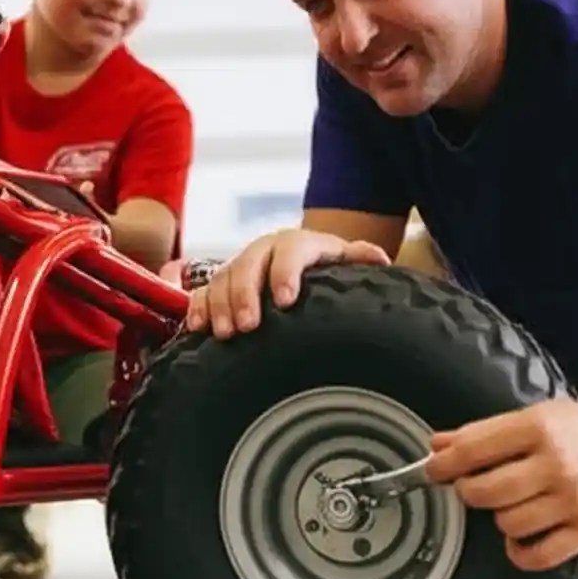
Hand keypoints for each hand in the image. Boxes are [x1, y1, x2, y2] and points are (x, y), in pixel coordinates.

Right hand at [186, 229, 389, 338]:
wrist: (301, 263)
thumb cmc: (326, 270)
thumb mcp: (343, 261)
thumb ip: (359, 258)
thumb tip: (379, 259)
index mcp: (298, 244)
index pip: (290, 251)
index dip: (285, 273)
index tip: (285, 301)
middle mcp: (265, 250)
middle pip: (249, 264)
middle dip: (245, 295)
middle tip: (248, 326)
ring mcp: (241, 266)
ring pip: (223, 278)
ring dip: (220, 305)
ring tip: (225, 334)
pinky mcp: (222, 283)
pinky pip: (203, 291)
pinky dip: (198, 308)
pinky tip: (199, 328)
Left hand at [425, 399, 577, 570]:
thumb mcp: (533, 416)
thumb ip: (483, 432)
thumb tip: (437, 445)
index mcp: (539, 427)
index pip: (474, 449)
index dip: (445, 464)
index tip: (433, 470)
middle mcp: (557, 463)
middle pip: (486, 491)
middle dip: (469, 491)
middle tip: (473, 487)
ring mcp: (575, 499)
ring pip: (508, 523)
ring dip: (499, 517)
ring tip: (510, 504)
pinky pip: (538, 555)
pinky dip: (519, 552)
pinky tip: (520, 537)